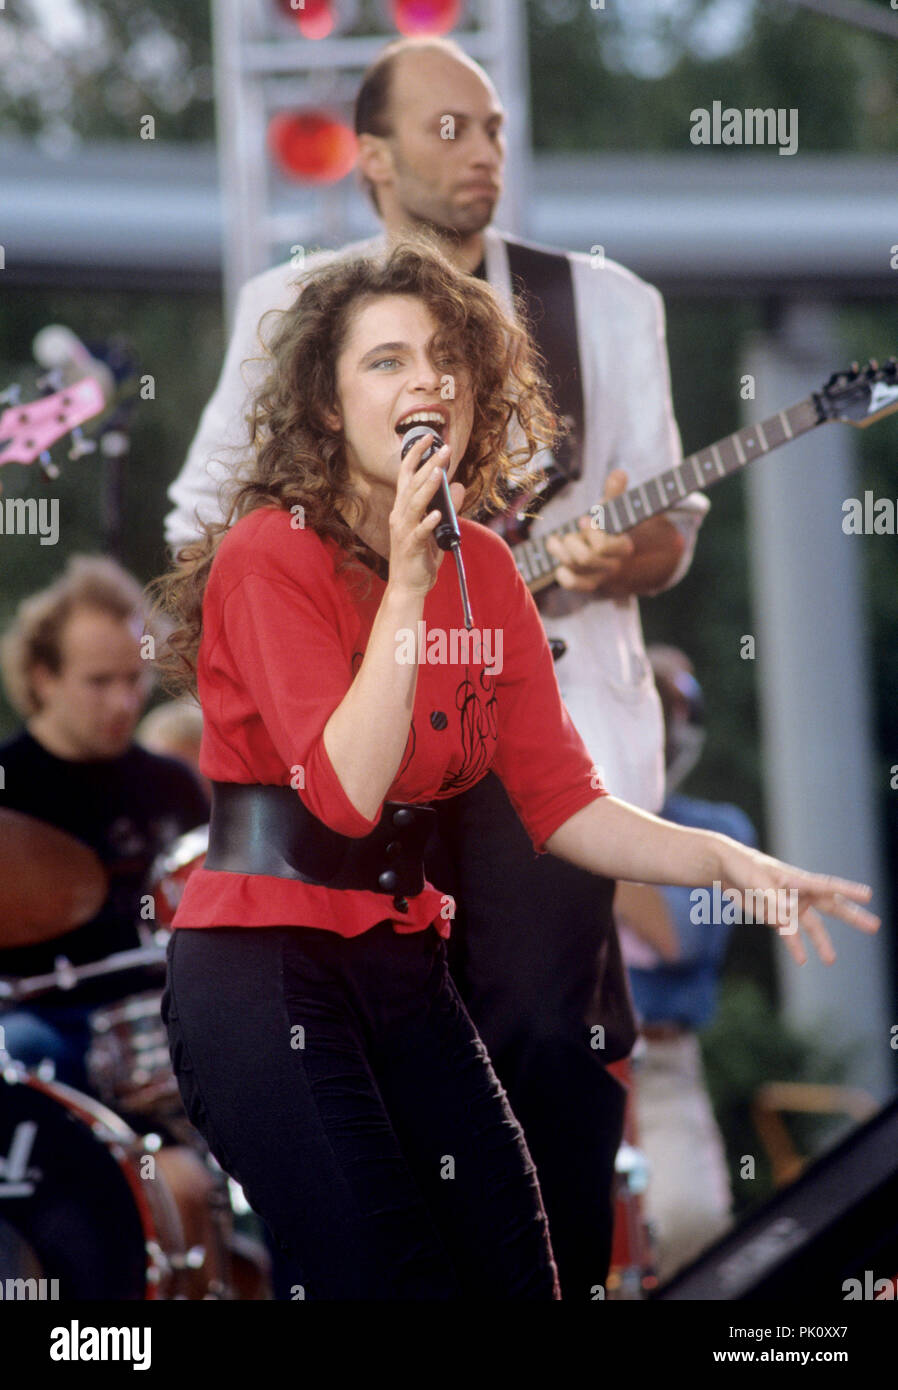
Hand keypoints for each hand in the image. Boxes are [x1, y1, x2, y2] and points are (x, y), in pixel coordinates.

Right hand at [387, 432, 465, 596]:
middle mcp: (400, 515)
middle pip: (413, 484)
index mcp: (404, 508)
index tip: (429, 437)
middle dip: (429, 464)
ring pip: (415, 504)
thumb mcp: (436, 527)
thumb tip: (459, 486)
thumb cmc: (419, 556)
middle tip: (444, 447)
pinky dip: (428, 522)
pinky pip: (419, 532)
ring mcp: (404, 531)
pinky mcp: (410, 547)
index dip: (416, 455)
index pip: (407, 475)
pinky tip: (438, 513)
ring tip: (440, 471)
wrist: (408, 586)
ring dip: (428, 487)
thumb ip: (447, 507)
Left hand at [545, 469, 634, 591]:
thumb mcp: (611, 510)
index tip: (583, 520)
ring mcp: (598, 577)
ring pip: (574, 567)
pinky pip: (570, 583)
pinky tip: (560, 562)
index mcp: (622, 547)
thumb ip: (614, 493)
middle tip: (571, 533)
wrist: (610, 554)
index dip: (590, 532)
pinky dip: (561, 572)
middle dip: (572, 542)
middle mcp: (612, 565)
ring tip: (556, 541)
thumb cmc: (607, 526)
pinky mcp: (585, 585)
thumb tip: (619, 473)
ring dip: (560, 551)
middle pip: (585, 558)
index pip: (604, 546)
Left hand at [715, 838, 879, 965]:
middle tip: (875, 926)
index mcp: (798, 879)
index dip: (849, 890)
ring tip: (830, 960)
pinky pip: (790, 934)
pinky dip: (795, 946)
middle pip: (831, 906)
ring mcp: (789, 905)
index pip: (828, 886)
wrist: (724, 867)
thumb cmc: (744, 867)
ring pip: (812, 926)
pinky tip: (802, 960)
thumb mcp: (757, 881)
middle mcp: (799, 893)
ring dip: (822, 942)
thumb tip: (789, 914)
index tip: (869, 895)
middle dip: (853, 917)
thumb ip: (774, 899)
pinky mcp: (776, 915)